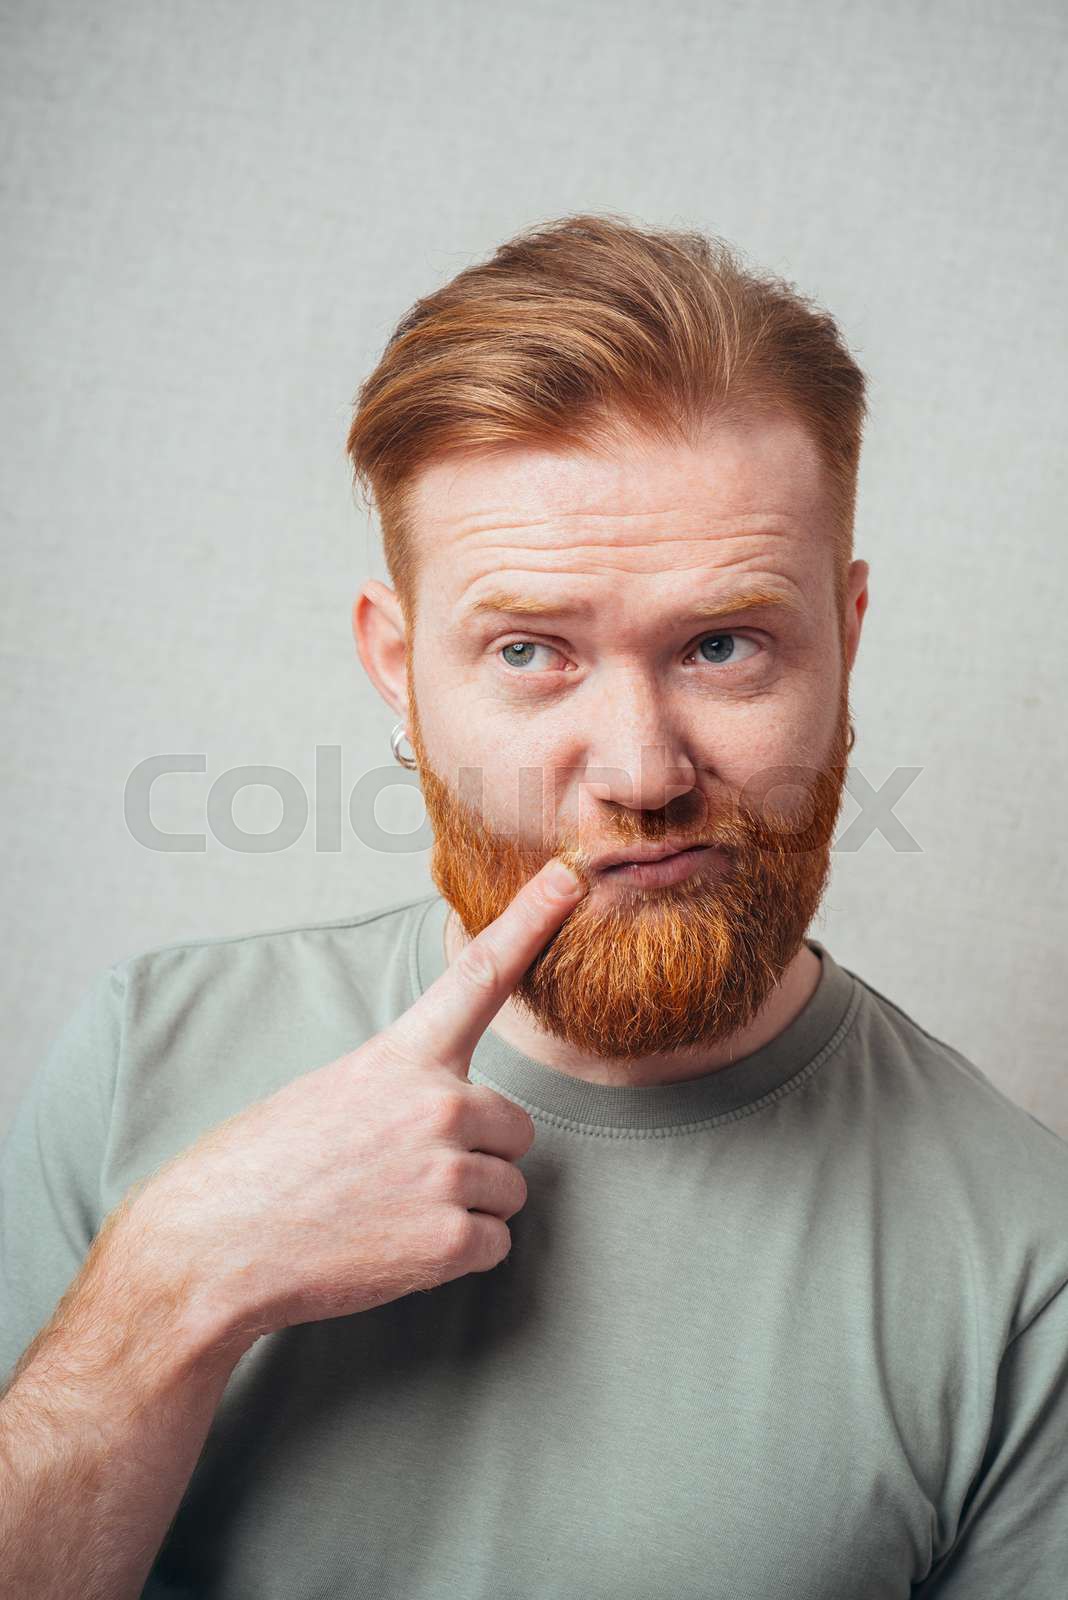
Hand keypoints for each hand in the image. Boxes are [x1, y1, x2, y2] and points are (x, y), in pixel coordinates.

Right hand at [130, 859, 587, 1350]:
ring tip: (391, 1210)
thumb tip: (455, 1110)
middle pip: (516, 1127)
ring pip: (507, 1190)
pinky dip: (457, 1255)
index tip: (571, 875)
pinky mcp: (449, 1241)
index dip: (533, 918)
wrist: (213, 1245)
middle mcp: (438, 1105)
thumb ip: (405, 1083)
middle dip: (478, 1153)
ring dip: (465, 1207)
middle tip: (406, 1172)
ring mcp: (447, 1173)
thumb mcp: (335, 1090)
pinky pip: (496, 1243)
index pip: (481, 973)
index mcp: (404, 1056)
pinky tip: (398, 1247)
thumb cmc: (263, 1165)